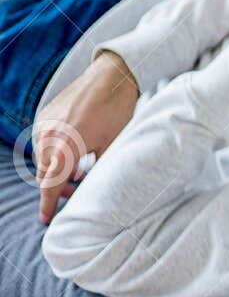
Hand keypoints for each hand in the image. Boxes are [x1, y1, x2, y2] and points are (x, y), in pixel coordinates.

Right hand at [32, 51, 139, 224]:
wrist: (110, 76)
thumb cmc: (117, 111)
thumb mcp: (112, 145)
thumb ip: (96, 169)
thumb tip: (91, 189)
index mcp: (65, 147)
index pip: (51, 184)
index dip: (48, 205)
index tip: (47, 220)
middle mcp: (48, 136)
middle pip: (45, 174)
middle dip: (56, 188)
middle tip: (75, 194)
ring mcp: (43, 124)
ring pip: (42, 158)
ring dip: (55, 170)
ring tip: (77, 173)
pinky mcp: (44, 115)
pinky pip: (43, 142)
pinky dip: (53, 153)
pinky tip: (71, 155)